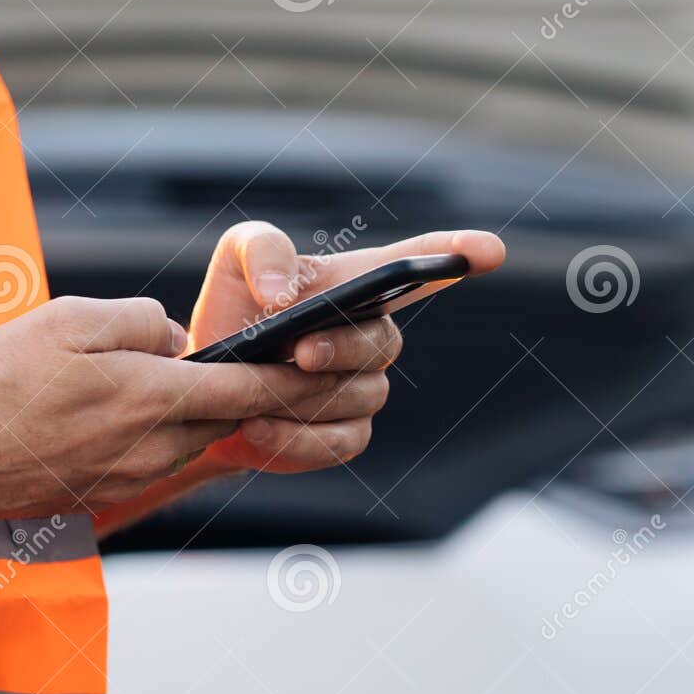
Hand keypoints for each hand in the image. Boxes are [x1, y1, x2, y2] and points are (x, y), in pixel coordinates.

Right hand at [0, 296, 350, 518]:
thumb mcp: (67, 322)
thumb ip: (136, 321)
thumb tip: (174, 336)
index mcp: (152, 398)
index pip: (250, 389)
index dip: (293, 376)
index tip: (323, 361)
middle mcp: (155, 446)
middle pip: (230, 416)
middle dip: (256, 393)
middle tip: (274, 362)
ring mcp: (134, 475)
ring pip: (194, 437)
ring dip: (203, 411)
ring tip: (186, 378)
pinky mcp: (111, 491)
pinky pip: (158, 456)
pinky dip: (165, 433)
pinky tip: (132, 410)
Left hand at [190, 223, 505, 473]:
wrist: (204, 391)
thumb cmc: (233, 317)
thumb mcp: (235, 264)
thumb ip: (261, 252)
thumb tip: (282, 293)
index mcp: (357, 286)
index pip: (417, 266)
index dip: (456, 254)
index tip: (489, 250)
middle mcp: (372, 337)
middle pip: (383, 342)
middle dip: (342, 348)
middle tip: (298, 351)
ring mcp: (365, 390)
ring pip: (356, 397)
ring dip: (299, 397)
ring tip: (250, 394)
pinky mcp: (346, 437)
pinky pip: (336, 442)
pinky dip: (291, 438)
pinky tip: (254, 428)